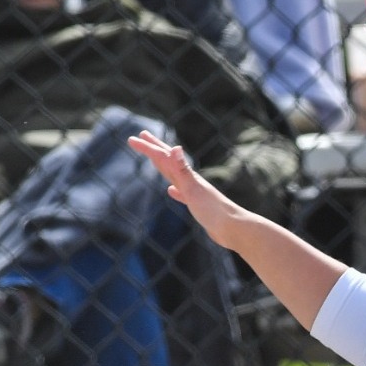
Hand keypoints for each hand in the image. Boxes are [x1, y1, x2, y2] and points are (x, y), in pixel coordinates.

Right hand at [127, 129, 255, 249]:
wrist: (234, 229)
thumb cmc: (214, 210)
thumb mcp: (194, 189)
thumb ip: (183, 170)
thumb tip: (175, 148)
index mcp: (187, 176)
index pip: (163, 157)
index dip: (147, 148)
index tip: (132, 139)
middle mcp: (190, 180)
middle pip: (168, 161)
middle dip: (155, 148)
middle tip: (142, 136)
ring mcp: (194, 192)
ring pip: (174, 175)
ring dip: (163, 165)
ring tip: (156, 159)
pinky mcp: (197, 206)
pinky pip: (182, 194)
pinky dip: (175, 191)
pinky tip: (171, 191)